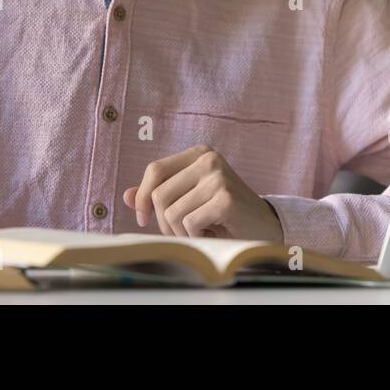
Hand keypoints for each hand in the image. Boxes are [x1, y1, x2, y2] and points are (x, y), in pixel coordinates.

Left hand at [122, 144, 284, 242]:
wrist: (264, 227)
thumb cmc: (223, 214)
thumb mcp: (189, 198)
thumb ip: (159, 194)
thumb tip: (125, 195)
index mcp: (198, 154)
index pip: (154, 170)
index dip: (142, 196)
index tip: (143, 218)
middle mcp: (208, 159)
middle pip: (160, 194)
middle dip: (164, 221)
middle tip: (183, 231)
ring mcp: (218, 177)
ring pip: (173, 212)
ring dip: (181, 231)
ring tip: (201, 229)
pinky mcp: (225, 199)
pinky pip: (189, 224)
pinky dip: (196, 235)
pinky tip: (213, 231)